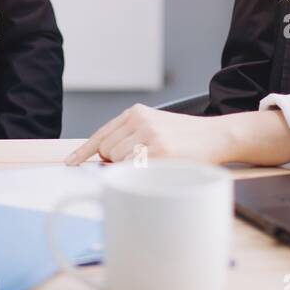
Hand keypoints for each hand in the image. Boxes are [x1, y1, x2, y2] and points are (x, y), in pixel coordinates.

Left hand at [65, 104, 235, 165]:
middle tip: (144, 161)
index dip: (84, 151)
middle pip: (107, 151)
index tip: (71, 164)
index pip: (102, 133)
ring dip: (132, 169)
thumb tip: (104, 159)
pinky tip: (159, 169)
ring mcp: (150, 137)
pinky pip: (135, 171)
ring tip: (157, 163)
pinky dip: (140, 176)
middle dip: (118, 162)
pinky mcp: (161, 154)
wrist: (219, 135)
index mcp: (137, 113)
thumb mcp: (156, 125)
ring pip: (119, 162)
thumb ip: (131, 136)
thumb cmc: (187, 137)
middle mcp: (140, 121)